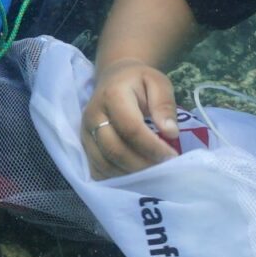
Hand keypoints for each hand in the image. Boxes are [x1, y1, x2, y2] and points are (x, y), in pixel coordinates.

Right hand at [80, 58, 181, 177]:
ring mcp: (85, 132)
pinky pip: (96, 170)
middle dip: (142, 165)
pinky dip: (115, 178)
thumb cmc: (138, 81)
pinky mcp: (83, 145)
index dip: (152, 147)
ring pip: (104, 163)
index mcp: (112, 96)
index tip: (172, 156)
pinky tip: (134, 175)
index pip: (131, 128)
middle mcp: (93, 115)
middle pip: (114, 150)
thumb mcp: (158, 82)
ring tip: (152, 172)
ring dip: (130, 174)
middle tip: (164, 168)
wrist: (113, 78)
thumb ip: (165, 104)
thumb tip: (170, 133)